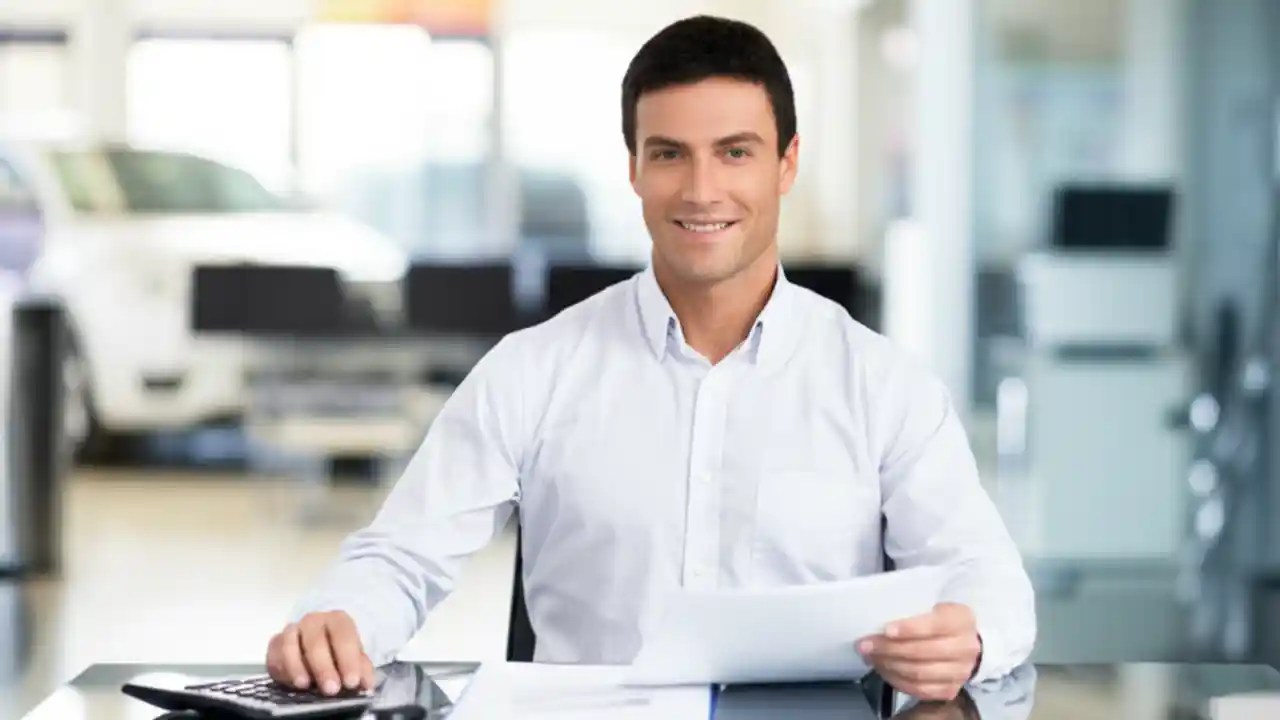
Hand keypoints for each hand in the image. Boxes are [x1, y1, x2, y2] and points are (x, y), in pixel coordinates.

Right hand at [266, 611, 374, 694]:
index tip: (352, 682)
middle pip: (315, 640)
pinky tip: (291, 683)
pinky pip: (273, 654)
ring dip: (297, 666)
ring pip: (289, 644)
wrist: (318, 647)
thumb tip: (367, 684)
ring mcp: (292, 630)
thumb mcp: (354, 659)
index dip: (348, 659)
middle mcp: (313, 621)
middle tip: (331, 689)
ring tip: (305, 685)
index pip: (344, 635)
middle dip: (323, 667)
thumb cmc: (339, 652)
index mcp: (337, 620)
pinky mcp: (275, 644)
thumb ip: (361, 670)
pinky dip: (281, 669)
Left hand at [857, 602, 981, 701]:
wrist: (963, 642)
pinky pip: (919, 690)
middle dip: (889, 649)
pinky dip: (897, 681)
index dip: (909, 629)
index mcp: (961, 620)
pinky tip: (883, 669)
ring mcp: (960, 672)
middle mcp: (965, 648)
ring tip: (871, 657)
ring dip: (889, 666)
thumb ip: (911, 609)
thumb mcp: (933, 605)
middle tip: (866, 644)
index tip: (886, 629)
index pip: (935, 626)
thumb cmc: (939, 619)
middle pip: (923, 652)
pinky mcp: (950, 689)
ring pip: (919, 673)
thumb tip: (876, 617)